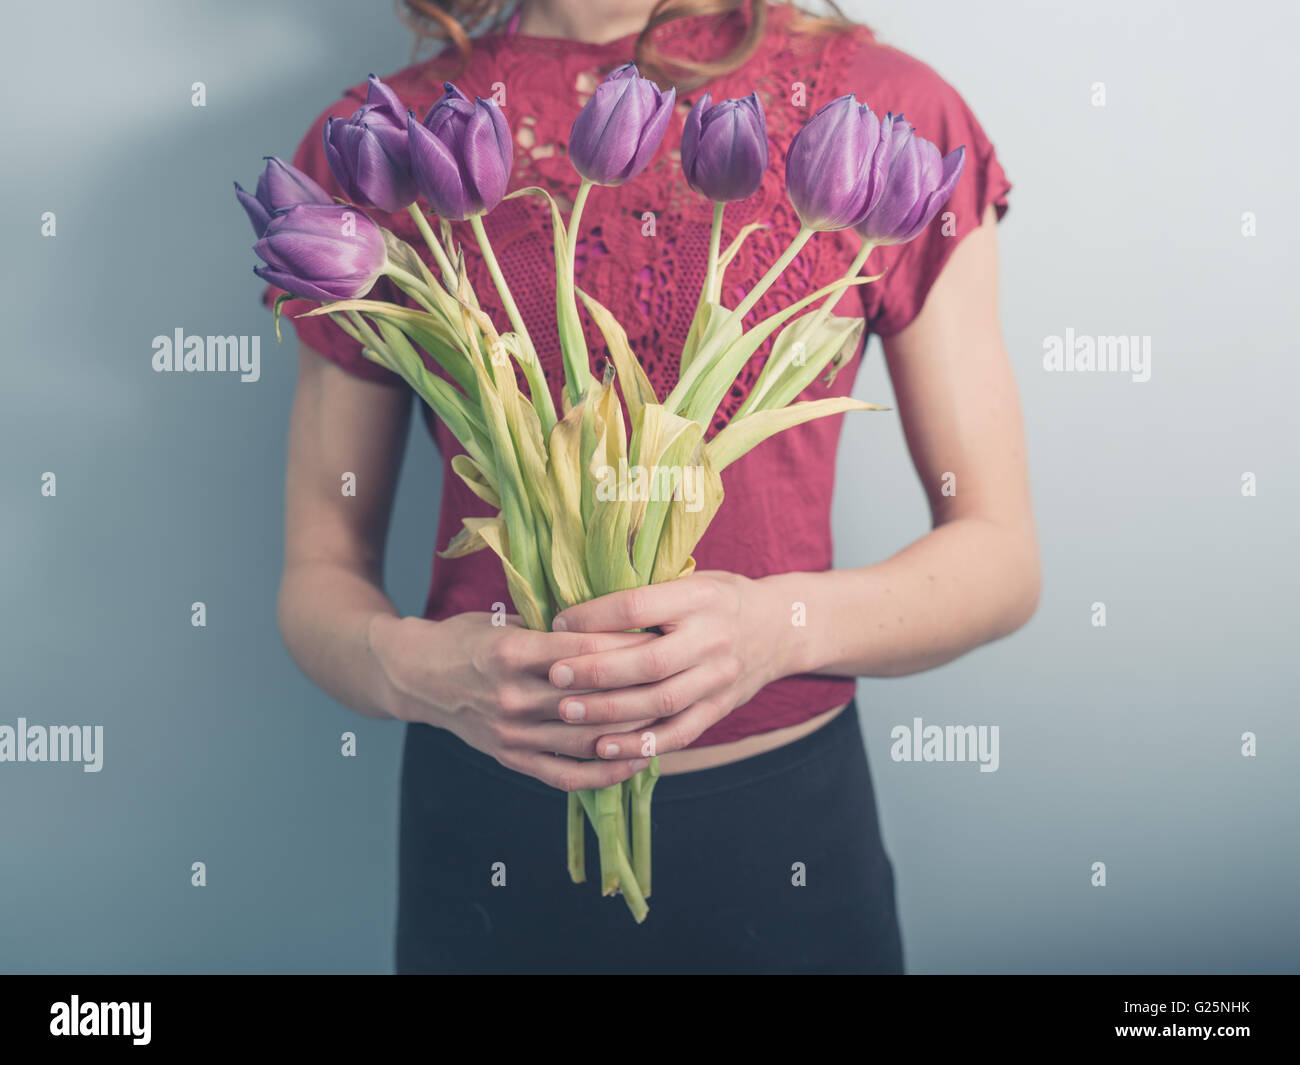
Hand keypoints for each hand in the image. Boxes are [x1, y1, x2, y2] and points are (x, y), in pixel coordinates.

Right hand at [368, 611, 661, 790]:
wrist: (417, 677)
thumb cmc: (468, 638)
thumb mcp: (505, 620)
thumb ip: (556, 628)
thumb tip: (617, 621)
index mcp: (512, 653)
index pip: (585, 652)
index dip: (629, 647)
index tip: (663, 637)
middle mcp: (512, 697)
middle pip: (592, 698)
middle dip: (639, 689)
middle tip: (679, 677)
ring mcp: (511, 733)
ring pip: (586, 739)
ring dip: (632, 733)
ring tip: (670, 719)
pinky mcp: (511, 758)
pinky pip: (566, 774)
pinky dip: (606, 772)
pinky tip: (637, 760)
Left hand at [547, 571, 795, 758]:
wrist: (782, 627)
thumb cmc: (719, 598)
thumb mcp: (691, 578)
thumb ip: (646, 591)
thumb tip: (578, 602)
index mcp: (700, 597)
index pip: (638, 608)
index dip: (593, 617)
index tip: (557, 623)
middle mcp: (713, 638)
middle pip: (648, 661)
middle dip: (595, 671)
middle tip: (554, 675)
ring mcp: (720, 678)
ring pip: (660, 702)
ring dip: (609, 711)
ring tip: (566, 712)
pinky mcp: (721, 708)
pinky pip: (678, 733)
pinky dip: (640, 744)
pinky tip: (603, 748)